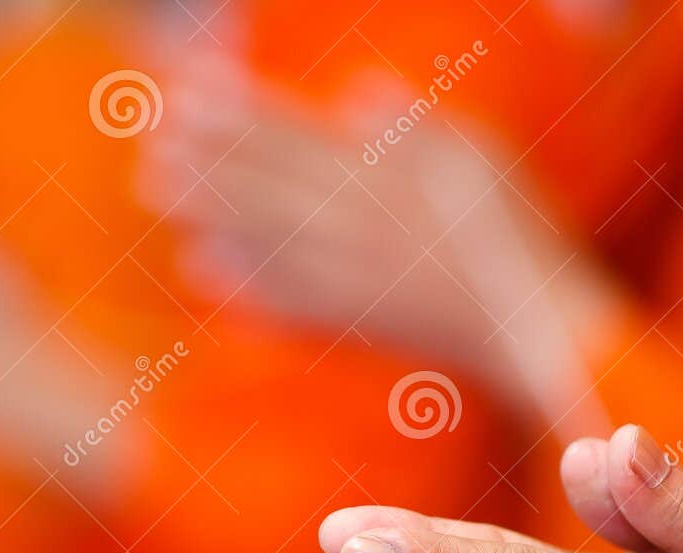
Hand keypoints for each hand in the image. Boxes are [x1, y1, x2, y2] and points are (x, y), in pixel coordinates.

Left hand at [141, 52, 616, 437]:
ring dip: (207, 209)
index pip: (296, 134)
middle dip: (206, 156)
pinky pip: (287, 300)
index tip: (188, 93)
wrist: (534, 328)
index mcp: (385, 174)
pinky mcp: (354, 323)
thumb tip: (361, 94)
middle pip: (267, 180)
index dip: (238, 113)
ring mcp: (350, 275)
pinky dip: (241, 283)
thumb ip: (418, 127)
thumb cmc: (518, 234)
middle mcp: (358, 222)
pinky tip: (202, 269)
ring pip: (265, 234)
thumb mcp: (482, 157)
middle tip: (148, 136)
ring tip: (155, 187)